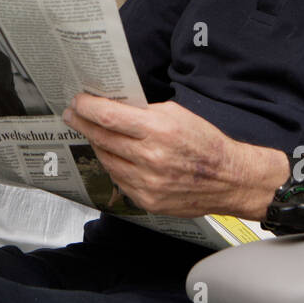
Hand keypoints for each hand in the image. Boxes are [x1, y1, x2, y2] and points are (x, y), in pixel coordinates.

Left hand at [63, 94, 275, 218]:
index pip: (109, 117)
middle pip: (102, 138)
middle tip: (74, 115)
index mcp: (158, 130)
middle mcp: (150, 158)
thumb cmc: (205, 142)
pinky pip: (119, 179)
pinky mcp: (148, 200)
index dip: (87, 107)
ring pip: (107, 160)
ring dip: (97, 145)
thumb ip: (145, 111)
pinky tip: (115, 156)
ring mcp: (147, 183)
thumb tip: (115, 105)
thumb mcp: (177, 114)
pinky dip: (113, 165)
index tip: (78, 102)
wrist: (230, 179)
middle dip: (83, 124)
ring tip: (94, 133)